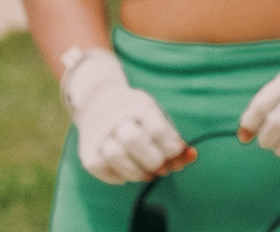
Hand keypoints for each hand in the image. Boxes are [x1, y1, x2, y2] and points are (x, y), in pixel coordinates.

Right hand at [61, 47, 193, 183]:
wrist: (99, 102)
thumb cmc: (137, 114)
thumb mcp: (155, 116)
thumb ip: (172, 137)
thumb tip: (192, 156)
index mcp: (138, 107)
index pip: (156, 129)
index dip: (169, 146)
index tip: (176, 153)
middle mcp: (116, 119)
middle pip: (133, 140)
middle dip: (152, 159)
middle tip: (162, 167)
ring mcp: (99, 136)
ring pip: (114, 156)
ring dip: (135, 171)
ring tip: (148, 174)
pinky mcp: (87, 152)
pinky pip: (99, 168)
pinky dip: (116, 176)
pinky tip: (129, 175)